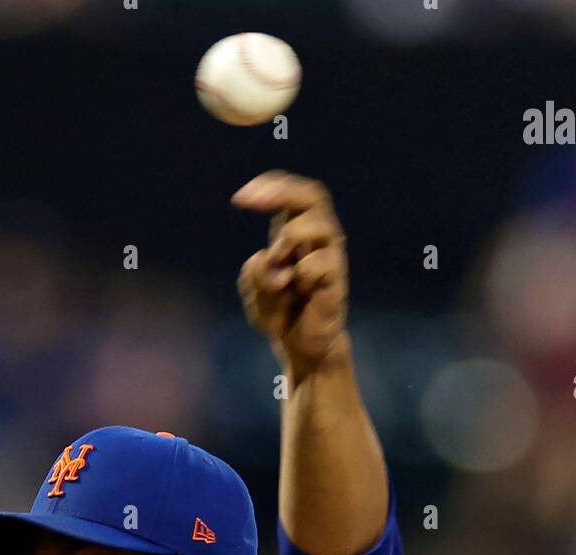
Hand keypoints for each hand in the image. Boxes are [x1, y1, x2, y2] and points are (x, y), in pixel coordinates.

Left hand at [232, 170, 347, 374]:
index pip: (292, 193)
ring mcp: (330, 259)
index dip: (270, 186)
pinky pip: (319, 264)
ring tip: (278, 264)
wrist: (300, 347)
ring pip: (319, 225)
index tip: (239, 200)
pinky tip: (297, 288)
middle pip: (314, 196)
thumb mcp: (253, 289)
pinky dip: (299, 273)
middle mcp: (318, 239)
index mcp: (297, 231)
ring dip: (289, 238)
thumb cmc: (280, 312)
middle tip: (253, 202)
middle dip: (282, 193)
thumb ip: (253, 271)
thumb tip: (271, 262)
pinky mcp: (336, 283)